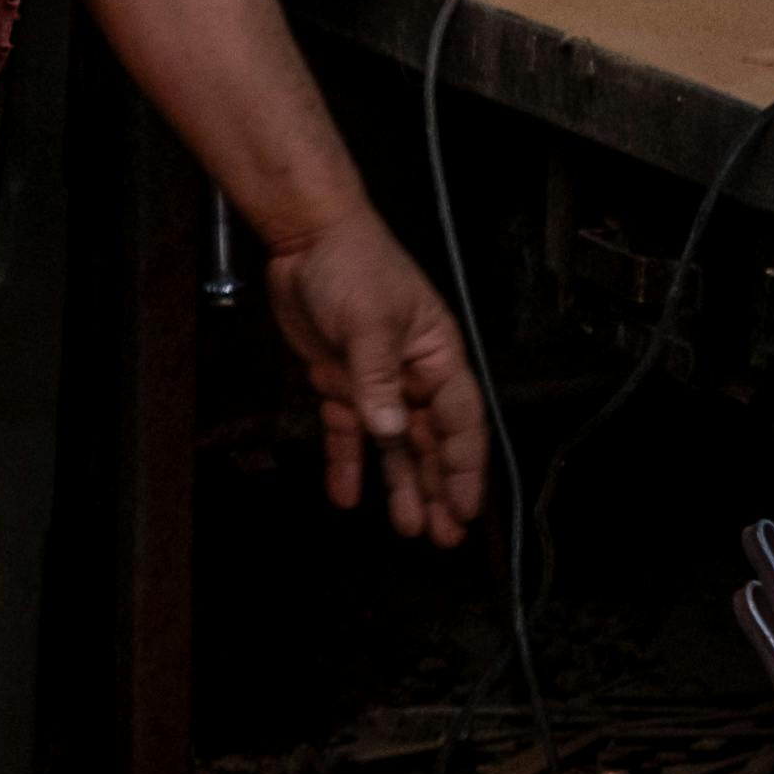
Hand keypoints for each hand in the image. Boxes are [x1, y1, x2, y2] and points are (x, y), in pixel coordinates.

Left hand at [265, 208, 485, 543]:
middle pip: (430, 442)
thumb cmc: (354, 264)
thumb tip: (390, 430)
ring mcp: (376, 382)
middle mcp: (412, 376)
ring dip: (399, 485)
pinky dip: (346, 461)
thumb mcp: (370, 321)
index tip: (467, 508)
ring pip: (392, 445)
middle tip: (443, 536)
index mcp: (438, 358)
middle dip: (438, 490)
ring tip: (408, 528)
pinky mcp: (339, 381)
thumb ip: (378, 379)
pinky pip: (347, 431)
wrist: (305, 238)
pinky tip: (345, 495)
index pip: (461, 423)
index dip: (466, 468)